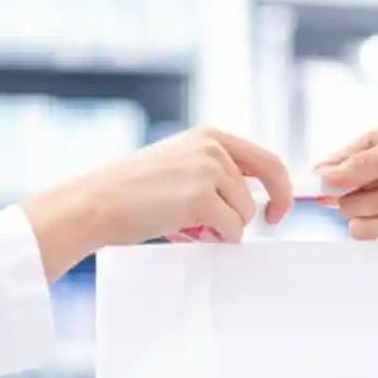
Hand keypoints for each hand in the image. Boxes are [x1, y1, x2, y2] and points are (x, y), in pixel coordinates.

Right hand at [24, 127, 293, 279]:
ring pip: (244, 214)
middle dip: (254, 215)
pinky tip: (185, 234)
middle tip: (252, 227)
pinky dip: (216, 240)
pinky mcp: (201, 198)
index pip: (267, 160)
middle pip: (259, 192)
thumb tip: (249, 204)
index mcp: (210, 136)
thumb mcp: (179, 167)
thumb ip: (214, 176)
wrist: (96, 203)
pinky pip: (231, 231)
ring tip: (187, 228)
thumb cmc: (132, 193)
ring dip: (222, 229)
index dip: (281, 188)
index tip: (278, 210)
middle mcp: (213, 148)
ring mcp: (208, 171)